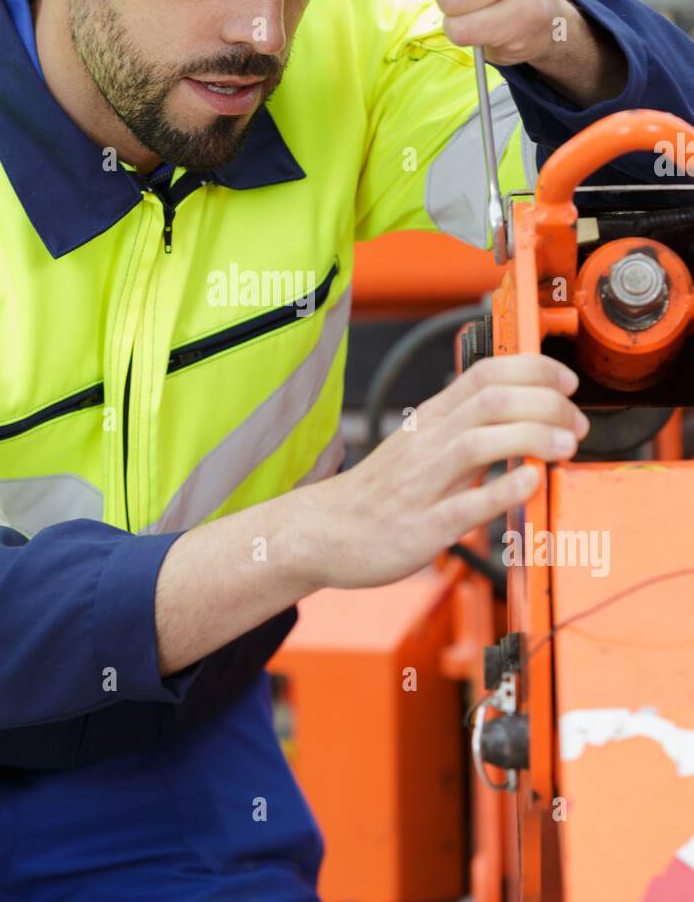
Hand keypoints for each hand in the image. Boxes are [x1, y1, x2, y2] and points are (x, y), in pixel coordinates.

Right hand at [296, 354, 588, 590]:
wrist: (323, 532)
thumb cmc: (380, 492)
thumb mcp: (421, 444)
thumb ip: (467, 427)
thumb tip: (522, 412)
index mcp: (431, 419)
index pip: (486, 373)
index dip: (535, 369)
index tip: (568, 381)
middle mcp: (428, 443)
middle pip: (491, 401)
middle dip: (546, 404)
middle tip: (577, 424)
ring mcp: (424, 484)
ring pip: (479, 442)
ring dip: (532, 437)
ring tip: (566, 446)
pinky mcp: (423, 527)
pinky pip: (466, 505)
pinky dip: (503, 491)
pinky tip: (530, 483)